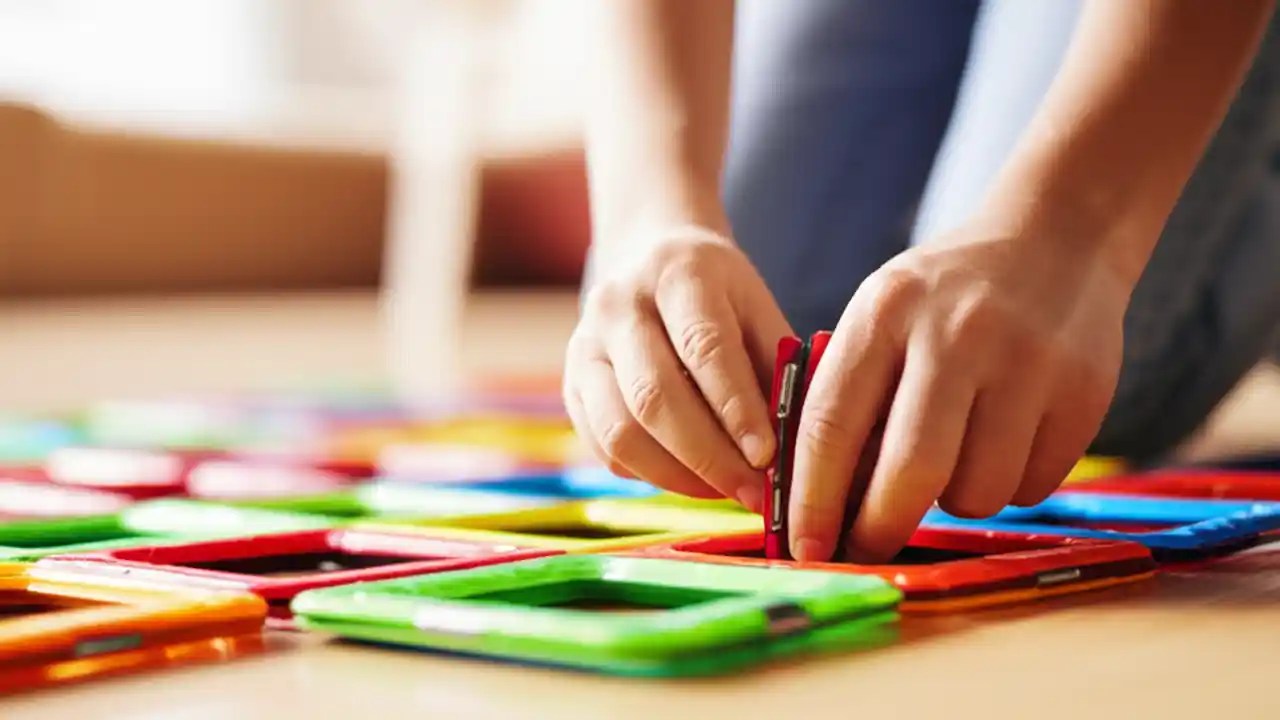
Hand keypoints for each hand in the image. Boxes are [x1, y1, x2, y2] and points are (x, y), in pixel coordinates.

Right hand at [563, 227, 792, 509]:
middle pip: (654, 397)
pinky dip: (650, 475)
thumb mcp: (756, 307)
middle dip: (708, 457)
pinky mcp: (571, 385)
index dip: (737, 409)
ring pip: (620, 431)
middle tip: (752, 492)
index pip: (704, 348)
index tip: (767, 457)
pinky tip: (691, 480)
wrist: (648, 257)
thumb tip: (794, 444)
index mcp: (677, 273)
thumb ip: (776, 367)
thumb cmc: (719, 293)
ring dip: (677, 476)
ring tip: (723, 491)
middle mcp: (618, 304)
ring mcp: (585, 346)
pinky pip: (604, 448)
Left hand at [789, 222, 1130, 561]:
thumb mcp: (882, 316)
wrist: (1057, 238)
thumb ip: (850, 395)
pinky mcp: (1084, 393)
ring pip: (976, 492)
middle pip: (911, 470)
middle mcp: (957, 334)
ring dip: (953, 500)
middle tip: (866, 549)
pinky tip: (1005, 441)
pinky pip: (1030, 487)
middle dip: (879, 528)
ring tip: (954, 457)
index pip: (832, 422)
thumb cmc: (945, 295)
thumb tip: (824, 505)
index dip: (813, 498)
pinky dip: (1008, 485)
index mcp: (887, 311)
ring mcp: (1028, 363)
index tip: (805, 547)